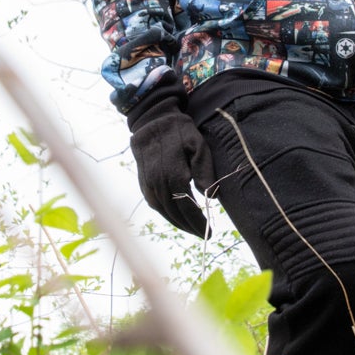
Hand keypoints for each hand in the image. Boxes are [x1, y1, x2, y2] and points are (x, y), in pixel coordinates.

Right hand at [126, 85, 214, 238]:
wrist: (152, 120)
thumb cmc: (180, 131)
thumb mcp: (198, 145)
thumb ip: (205, 170)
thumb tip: (211, 198)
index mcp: (174, 174)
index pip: (188, 207)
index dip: (198, 222)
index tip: (209, 232)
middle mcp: (158, 182)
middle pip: (175, 213)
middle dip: (190, 226)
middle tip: (204, 234)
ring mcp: (148, 183)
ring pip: (163, 211)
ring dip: (178, 223)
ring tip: (192, 229)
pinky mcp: (143, 182)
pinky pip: (154, 204)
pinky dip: (166, 214)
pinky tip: (176, 218)